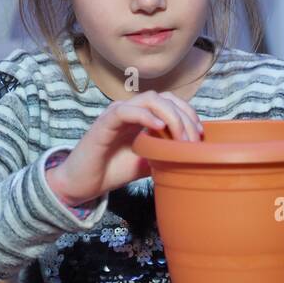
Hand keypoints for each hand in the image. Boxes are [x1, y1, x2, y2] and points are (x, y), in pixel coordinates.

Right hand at [45, 89, 203, 205]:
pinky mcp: (104, 122)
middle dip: (185, 116)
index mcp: (142, 116)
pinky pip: (126, 110)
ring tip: (179, 137)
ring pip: (150, 99)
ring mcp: (117, 113)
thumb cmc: (112, 171)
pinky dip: (145, 115)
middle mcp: (131, 110)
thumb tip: (191, 156)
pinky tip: (158, 128)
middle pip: (165, 98)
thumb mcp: (148, 163)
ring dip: (171, 116)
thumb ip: (165, 154)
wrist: (83, 184)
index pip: (171, 102)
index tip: (199, 135)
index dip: (189, 114)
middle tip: (193, 140)